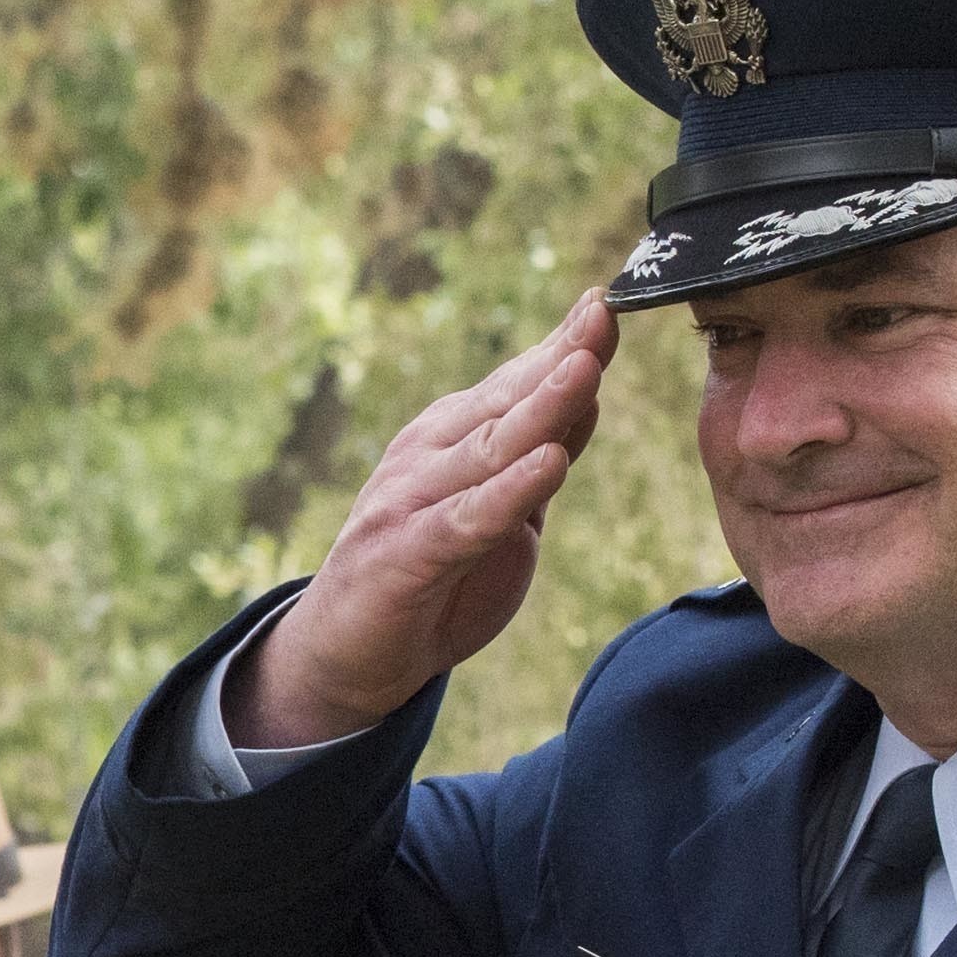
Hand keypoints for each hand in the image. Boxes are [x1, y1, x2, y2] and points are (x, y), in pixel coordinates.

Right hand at [221, 288, 621, 746]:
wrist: (347, 655)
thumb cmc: (430, 581)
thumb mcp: (499, 512)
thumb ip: (537, 457)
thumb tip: (589, 392)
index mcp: (450, 439)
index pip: (518, 384)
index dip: (564, 344)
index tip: (609, 302)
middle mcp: (428, 456)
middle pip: (506, 402)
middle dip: (559, 357)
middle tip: (603, 314)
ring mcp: (412, 501)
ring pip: (490, 449)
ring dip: (540, 407)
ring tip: (586, 367)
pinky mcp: (407, 554)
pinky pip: (468, 519)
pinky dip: (510, 491)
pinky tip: (549, 464)